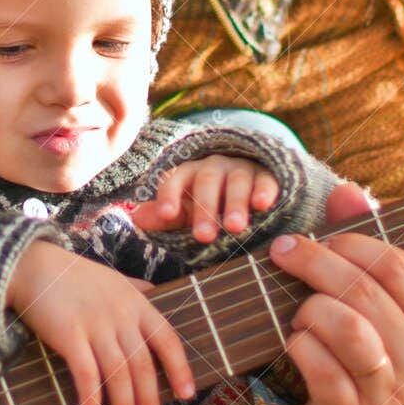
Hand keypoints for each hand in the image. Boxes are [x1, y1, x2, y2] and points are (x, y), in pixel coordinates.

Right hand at [6, 241, 196, 404]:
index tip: (186, 395)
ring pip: (118, 373)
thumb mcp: (113, 278)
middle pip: (142, 364)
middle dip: (149, 399)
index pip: (167, 339)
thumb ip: (136, 288)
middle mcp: (120, 314)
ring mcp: (95, 324)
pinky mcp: (69, 334)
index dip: (180, 369)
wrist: (33, 266)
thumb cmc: (74, 276)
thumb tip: (155, 291)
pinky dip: (91, 396)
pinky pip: (85, 372)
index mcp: (136, 303)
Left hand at [128, 154, 279, 242]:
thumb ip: (164, 217)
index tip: (167, 215)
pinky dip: (264, 191)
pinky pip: (266, 180)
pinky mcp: (266, 176)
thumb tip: (137, 219)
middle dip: (204, 210)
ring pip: (236, 181)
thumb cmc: (209, 206)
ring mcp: (241, 169)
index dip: (169, 196)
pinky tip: (263, 205)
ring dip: (235, 204)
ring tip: (234, 228)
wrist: (248, 190)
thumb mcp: (185, 212)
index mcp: (188, 175)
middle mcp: (213, 168)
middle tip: (204, 237)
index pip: (174, 180)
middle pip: (206, 182)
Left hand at [265, 183, 403, 404]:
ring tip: (297, 315)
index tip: (311, 237)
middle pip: (365, 288)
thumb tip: (348, 190)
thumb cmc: (359, 364)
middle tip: (282, 253)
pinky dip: (297, 347)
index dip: (348, 240)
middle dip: (314, 261)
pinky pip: (320, 365)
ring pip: (345, 325)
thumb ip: (361, 248)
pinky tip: (295, 346)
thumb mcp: (371, 309)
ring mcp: (390, 390)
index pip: (396, 262)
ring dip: (308, 309)